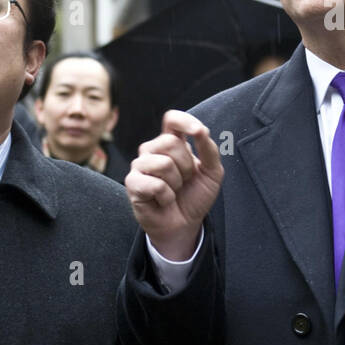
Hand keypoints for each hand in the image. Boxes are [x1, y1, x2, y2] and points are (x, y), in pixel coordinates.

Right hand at [126, 110, 224, 260]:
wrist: (185, 224)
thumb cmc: (196, 196)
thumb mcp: (212, 173)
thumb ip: (209, 150)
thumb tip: (201, 130)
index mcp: (172, 142)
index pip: (172, 120)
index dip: (184, 121)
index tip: (198, 131)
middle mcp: (153, 150)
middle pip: (170, 142)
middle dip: (186, 166)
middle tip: (185, 181)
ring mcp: (140, 165)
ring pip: (163, 163)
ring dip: (176, 183)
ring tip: (173, 190)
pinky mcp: (132, 183)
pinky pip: (154, 184)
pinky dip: (166, 196)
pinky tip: (163, 200)